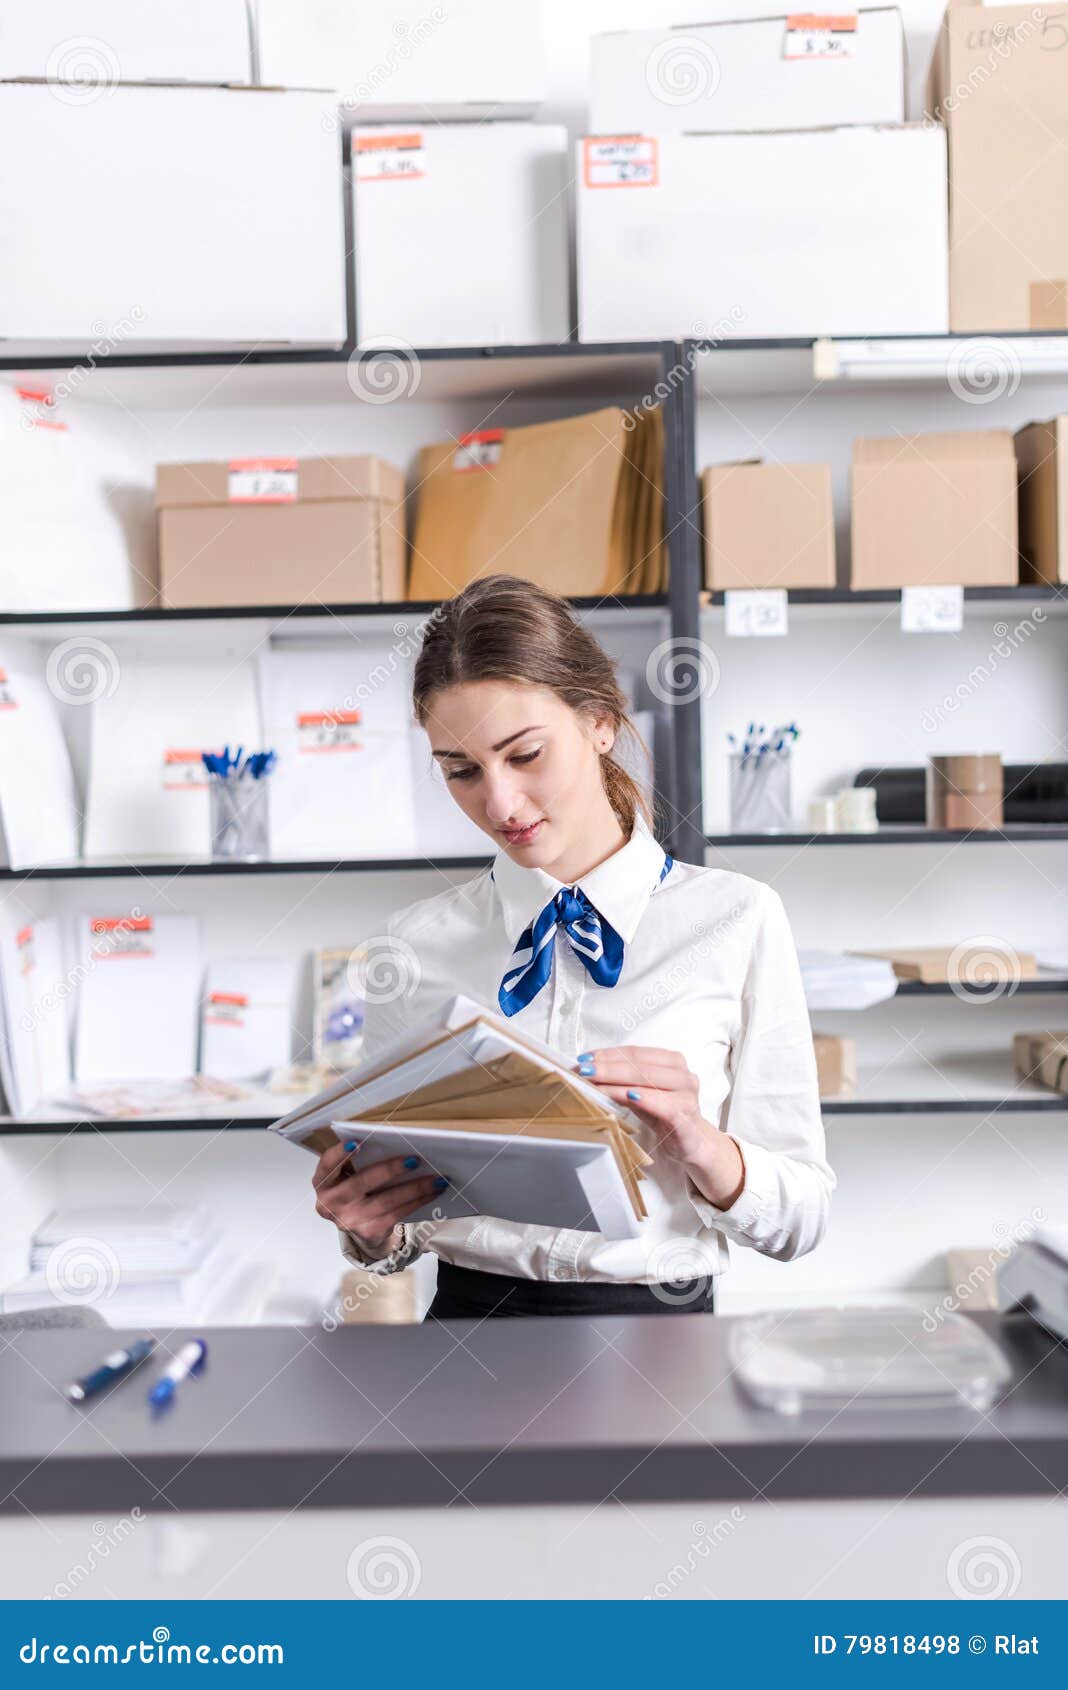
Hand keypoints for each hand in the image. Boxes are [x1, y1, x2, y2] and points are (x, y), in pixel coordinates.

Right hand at [312, 1141, 446, 1251]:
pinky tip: (433, 1192)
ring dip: (415, 1188)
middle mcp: (331, 1203)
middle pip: (362, 1183)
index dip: (340, 1154)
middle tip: (414, 1159)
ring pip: (386, 1201)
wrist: (358, 1223)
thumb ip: (359, 1161)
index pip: (328, 1165)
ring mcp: (349, 1220)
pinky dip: (418, 1201)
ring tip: (436, 1178)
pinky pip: (398, 1214)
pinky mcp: (369, 1232)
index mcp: (323, 1182)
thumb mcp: (348, 1175)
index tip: (357, 1142)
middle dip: (389, 1170)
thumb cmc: (356, 1189)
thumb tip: (395, 1141)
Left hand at [574, 1045, 744, 1210]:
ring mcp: (687, 1094)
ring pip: (647, 1081)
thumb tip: (589, 1072)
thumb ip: (621, 1082)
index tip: (584, 1059)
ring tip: (593, 1085)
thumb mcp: (641, 1095)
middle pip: (639, 1065)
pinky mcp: (685, 1115)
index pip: (635, 1052)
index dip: (608, 1054)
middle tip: (583, 1071)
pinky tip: (627, 1096)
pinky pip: (661, 1104)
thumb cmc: (664, 1115)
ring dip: (616, 1082)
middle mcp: (683, 1073)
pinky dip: (643, 1098)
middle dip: (607, 1067)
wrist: (692, 1143)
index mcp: (672, 1061)